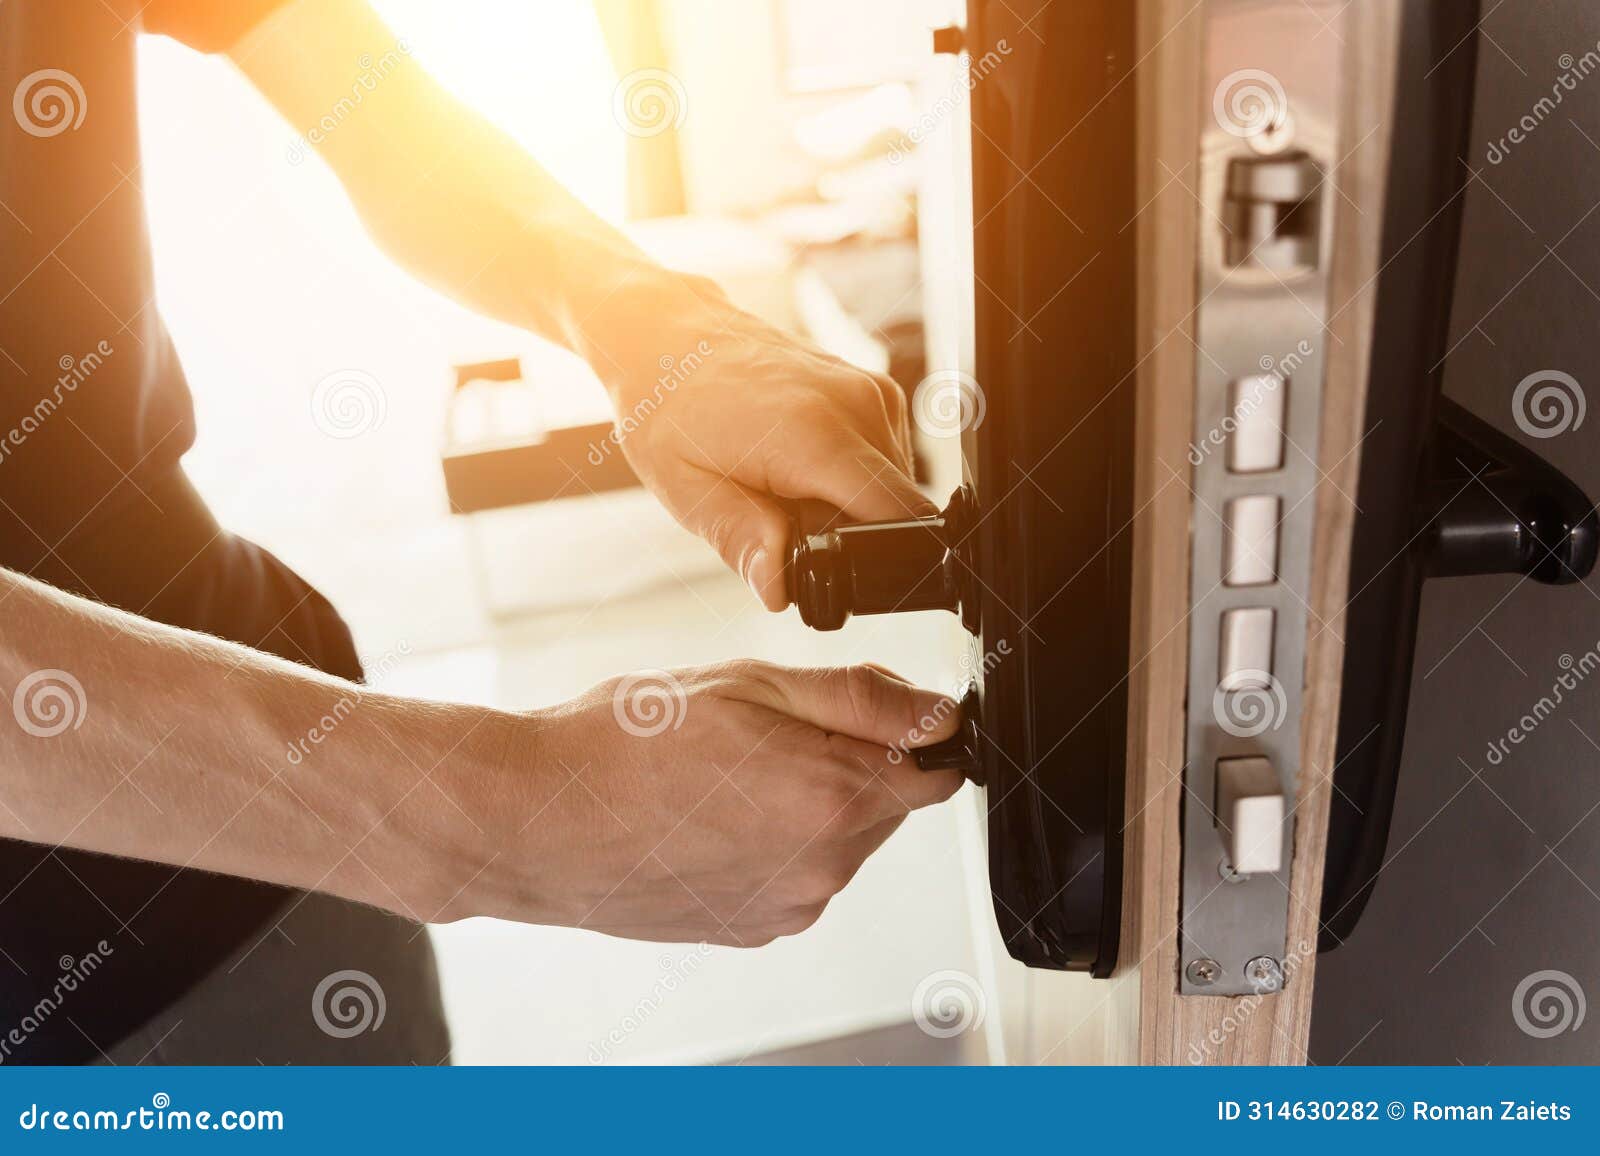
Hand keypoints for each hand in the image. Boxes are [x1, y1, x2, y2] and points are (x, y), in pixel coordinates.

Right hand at [448, 662, 962, 945]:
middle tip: (763, 733)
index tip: (861, 713)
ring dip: (809, 804)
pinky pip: (795, 876)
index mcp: (832, 799)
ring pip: (839, 841)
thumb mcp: (749, 686)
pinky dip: (772, 844)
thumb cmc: (624, 742)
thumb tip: (941, 714)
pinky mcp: (753, 930)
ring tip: (724, 776)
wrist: (535, 821)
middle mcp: (822, 868)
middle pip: (887, 805)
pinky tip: (711, 816)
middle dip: (851, 763)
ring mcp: (787, 907)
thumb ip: (860, 700)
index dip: (910, 731)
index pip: (937, 771)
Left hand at [608, 299, 934, 609]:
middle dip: (851, 535)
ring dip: (848, 504)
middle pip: (897, 511)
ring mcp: (872, 393)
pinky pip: (884, 459)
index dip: (876, 561)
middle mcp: (857, 406)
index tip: (829, 566)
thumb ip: (741, 540)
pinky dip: (849, 475)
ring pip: (892, 488)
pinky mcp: (875, 391)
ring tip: (786, 482)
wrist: (670, 334)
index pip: (900, 516)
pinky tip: (801, 461)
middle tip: (783, 515)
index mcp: (815, 435)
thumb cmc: (670, 406)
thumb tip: (778, 588)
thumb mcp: (687, 488)